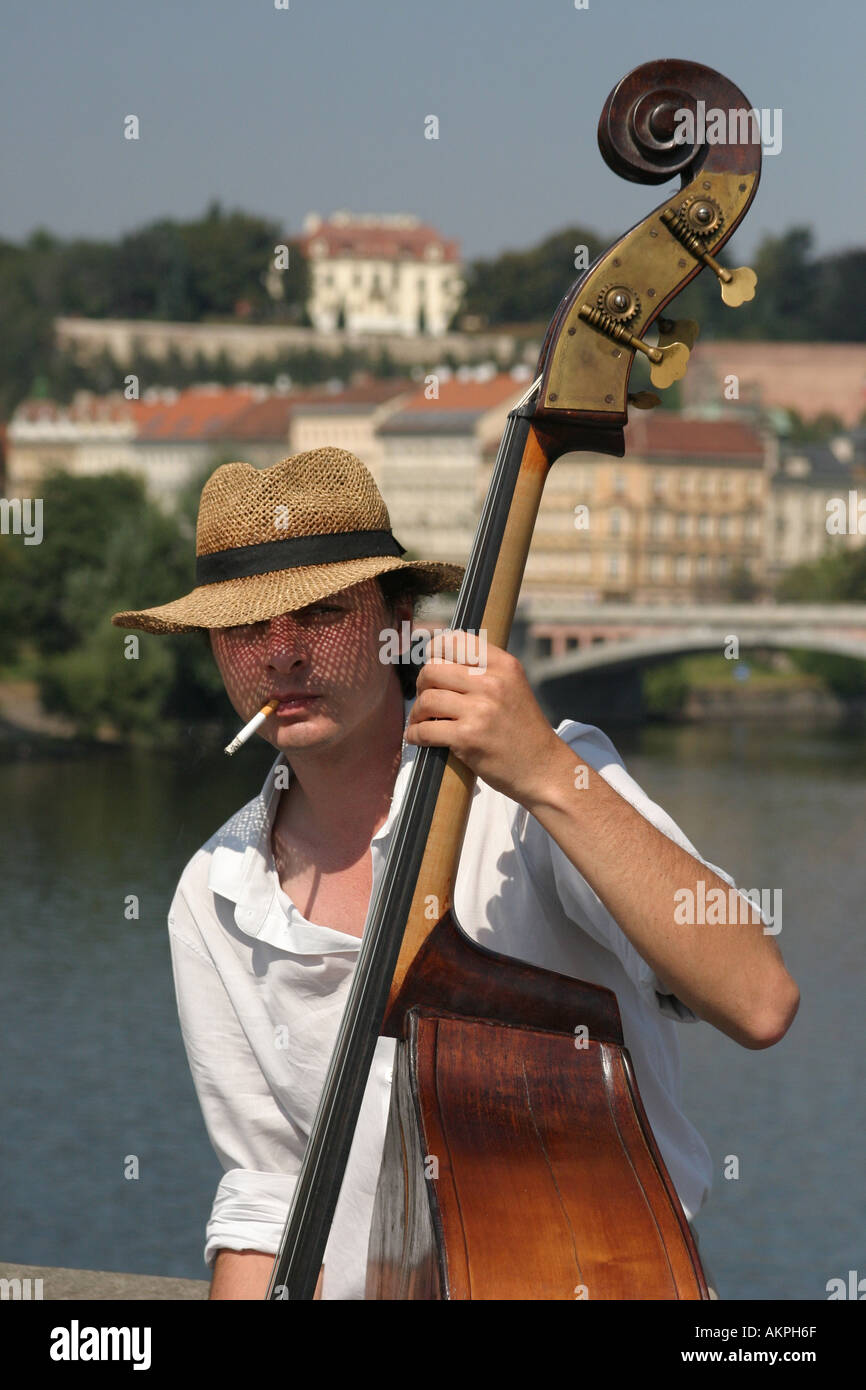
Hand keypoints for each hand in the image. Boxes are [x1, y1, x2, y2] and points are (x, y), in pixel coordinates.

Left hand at [404, 629, 566, 807]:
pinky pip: (425, 730)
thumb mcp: (513, 687)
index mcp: (504, 665)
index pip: (455, 641)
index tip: (432, 665)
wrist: (543, 768)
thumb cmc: (523, 729)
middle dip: (422, 684)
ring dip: (417, 712)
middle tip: (427, 699)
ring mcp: (480, 710)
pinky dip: (415, 735)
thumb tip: (440, 658)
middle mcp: (492, 683)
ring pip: (426, 700)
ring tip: (422, 721)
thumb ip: (485, 671)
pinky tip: (418, 738)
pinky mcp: (468, 738)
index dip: (435, 651)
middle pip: (433, 669)